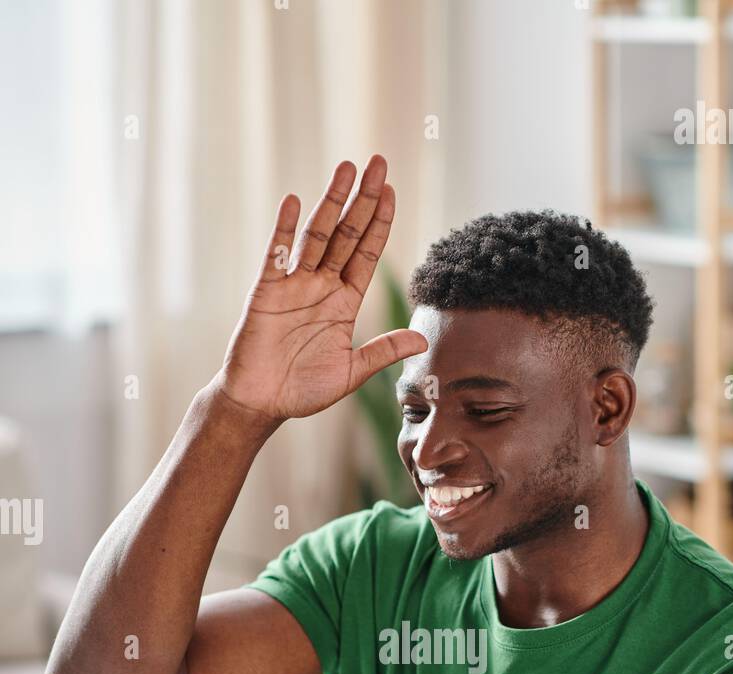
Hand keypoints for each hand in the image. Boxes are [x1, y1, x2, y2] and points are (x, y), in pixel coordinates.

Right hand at [216, 154, 426, 422]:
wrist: (262, 403)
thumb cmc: (303, 390)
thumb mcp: (352, 372)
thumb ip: (384, 352)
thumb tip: (423, 341)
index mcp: (342, 303)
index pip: (366, 254)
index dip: (379, 223)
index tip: (391, 192)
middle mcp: (320, 286)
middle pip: (346, 234)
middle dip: (362, 199)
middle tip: (378, 164)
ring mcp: (293, 285)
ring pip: (316, 236)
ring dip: (331, 202)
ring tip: (346, 169)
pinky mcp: (266, 292)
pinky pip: (276, 256)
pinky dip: (283, 229)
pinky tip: (293, 201)